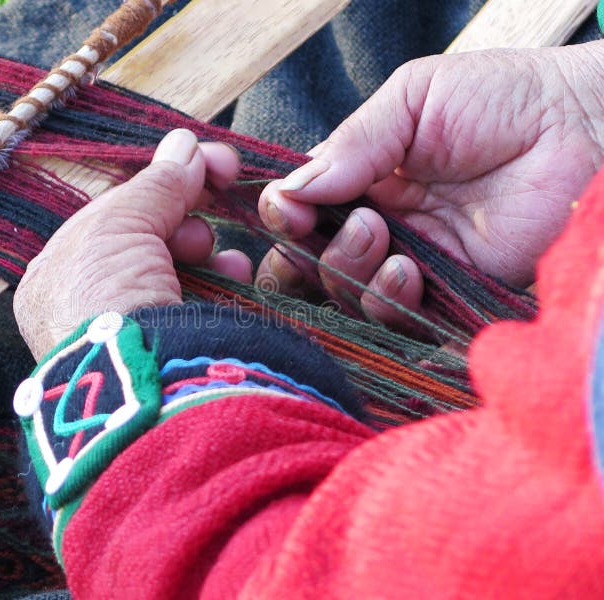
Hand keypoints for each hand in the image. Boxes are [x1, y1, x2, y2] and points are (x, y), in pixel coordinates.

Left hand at [14, 129, 246, 358]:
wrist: (132, 386)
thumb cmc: (104, 299)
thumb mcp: (119, 224)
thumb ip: (154, 184)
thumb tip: (185, 146)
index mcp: (58, 275)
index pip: (116, 215)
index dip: (160, 185)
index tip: (207, 163)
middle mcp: (88, 307)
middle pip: (149, 243)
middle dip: (187, 218)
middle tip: (220, 196)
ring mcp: (129, 336)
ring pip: (178, 276)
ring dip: (210, 254)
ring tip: (230, 259)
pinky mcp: (169, 355)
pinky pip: (199, 307)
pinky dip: (221, 288)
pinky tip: (237, 279)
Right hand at [257, 43, 603, 325]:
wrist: (582, 126)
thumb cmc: (503, 98)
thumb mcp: (414, 98)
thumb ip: (351, 143)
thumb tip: (289, 190)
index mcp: (361, 177)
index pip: (300, 210)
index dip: (284, 217)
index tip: (290, 209)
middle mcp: (378, 224)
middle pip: (310, 262)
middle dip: (303, 254)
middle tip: (333, 226)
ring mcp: (411, 261)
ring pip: (345, 294)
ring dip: (347, 271)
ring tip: (380, 235)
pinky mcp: (447, 293)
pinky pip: (397, 318)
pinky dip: (387, 301)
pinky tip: (405, 270)